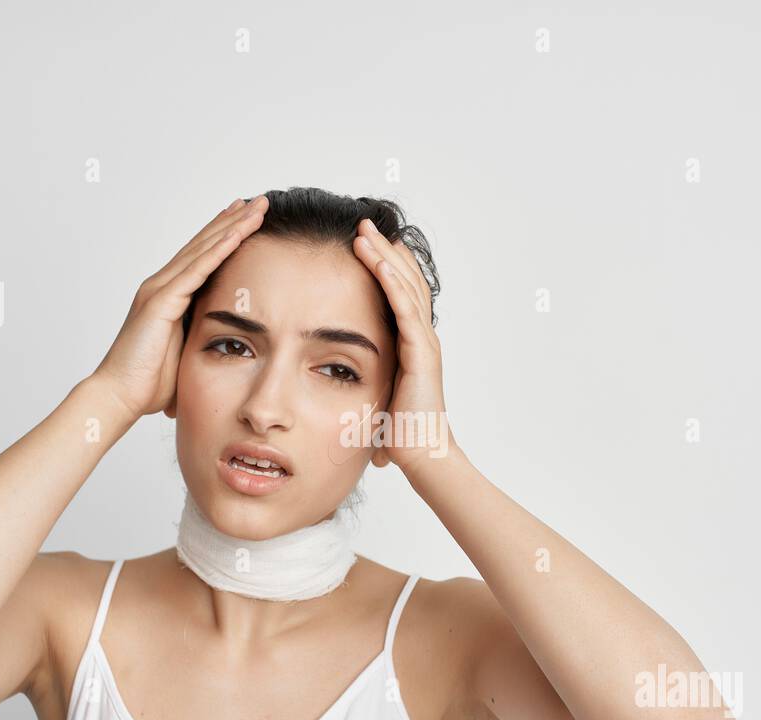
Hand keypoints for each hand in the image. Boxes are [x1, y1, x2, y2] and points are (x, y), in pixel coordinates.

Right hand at [91, 195, 267, 419]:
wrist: (119, 396)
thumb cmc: (149, 384)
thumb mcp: (185, 355)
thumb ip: (201, 342)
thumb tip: (226, 351)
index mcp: (168, 296)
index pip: (201, 257)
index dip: (224, 234)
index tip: (246, 217)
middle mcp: (162, 285)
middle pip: (204, 244)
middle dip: (232, 220)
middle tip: (258, 200)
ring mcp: (159, 290)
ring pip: (203, 250)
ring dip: (231, 227)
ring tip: (256, 207)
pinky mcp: (160, 301)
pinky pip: (196, 270)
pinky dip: (217, 250)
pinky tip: (236, 233)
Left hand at [350, 218, 457, 477]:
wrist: (421, 453)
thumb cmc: (398, 433)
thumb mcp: (375, 395)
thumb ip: (363, 382)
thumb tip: (336, 384)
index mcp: (411, 344)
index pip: (400, 294)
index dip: (385, 265)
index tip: (365, 242)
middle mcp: (422, 337)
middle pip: (405, 280)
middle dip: (383, 250)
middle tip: (363, 225)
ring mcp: (424, 342)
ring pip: (406, 287)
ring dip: (385, 256)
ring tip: (364, 232)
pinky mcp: (420, 352)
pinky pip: (405, 308)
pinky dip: (392, 281)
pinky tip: (378, 261)